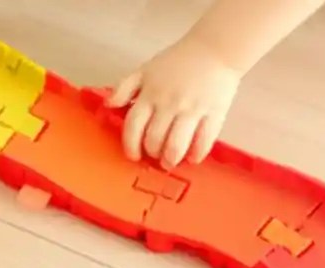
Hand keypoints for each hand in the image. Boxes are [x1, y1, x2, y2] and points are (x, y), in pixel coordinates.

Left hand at [106, 38, 241, 167]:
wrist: (215, 48)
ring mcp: (192, 109)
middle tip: (155, 155)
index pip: (133, 126)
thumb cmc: (178, 61)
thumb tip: (109, 104)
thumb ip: (124, 87)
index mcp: (150, 94)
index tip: (133, 155)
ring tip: (170, 162)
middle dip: (152, 153)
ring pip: (176, 145)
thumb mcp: (145, 69)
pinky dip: (196, 154)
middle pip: (154, 139)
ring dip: (170, 159)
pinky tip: (192, 158)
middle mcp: (169, 104)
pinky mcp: (214, 112)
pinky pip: (204, 140)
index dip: (131, 145)